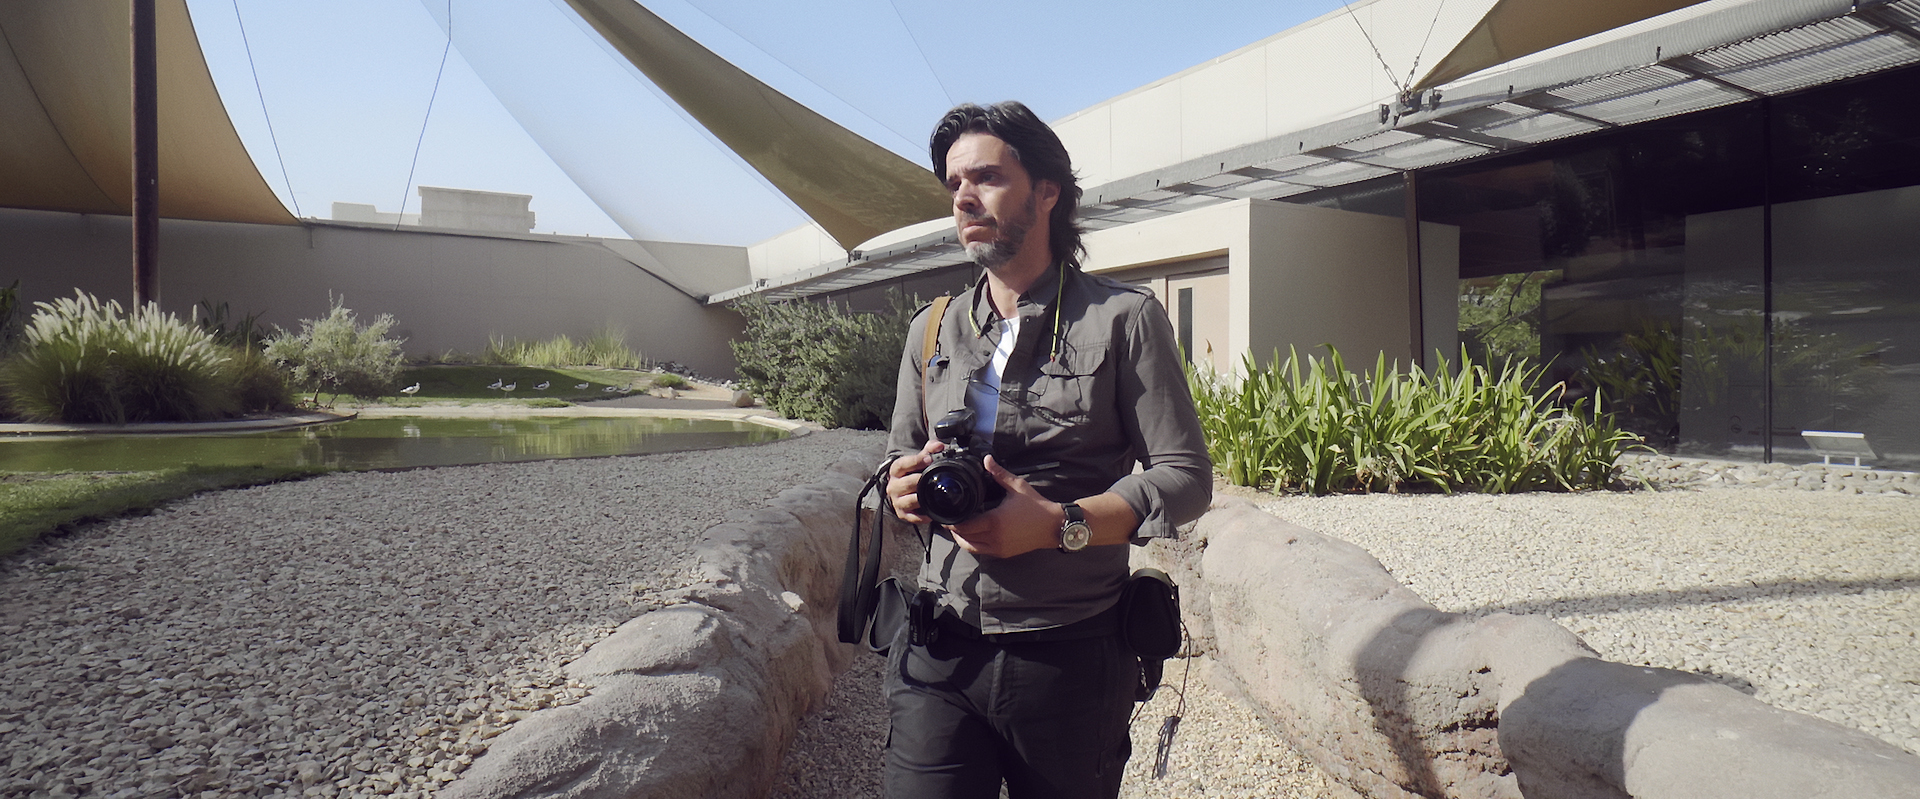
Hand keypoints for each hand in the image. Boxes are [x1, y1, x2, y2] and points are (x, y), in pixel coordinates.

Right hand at [886, 439, 944, 524]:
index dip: (916, 461)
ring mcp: (897, 500)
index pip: (902, 464)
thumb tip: (938, 445)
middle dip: (920, 480)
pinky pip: (912, 517)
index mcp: (896, 470)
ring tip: (930, 494)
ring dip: (921, 498)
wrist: (905, 489)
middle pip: (906, 483)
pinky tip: (930, 514)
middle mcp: (893, 486)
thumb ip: (929, 450)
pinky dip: (922, 517)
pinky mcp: (902, 513)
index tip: (929, 459)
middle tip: (932, 477)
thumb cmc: (913, 473)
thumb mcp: (919, 460)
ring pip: (909, 500)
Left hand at [946, 455, 1065, 558]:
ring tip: (958, 529)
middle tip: (948, 522)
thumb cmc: (1037, 506)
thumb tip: (986, 459)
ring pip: (972, 548)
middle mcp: (994, 537)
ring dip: (962, 540)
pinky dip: (974, 545)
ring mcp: (999, 548)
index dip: (952, 524)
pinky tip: (973, 535)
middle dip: (954, 531)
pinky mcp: (1004, 553)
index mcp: (994, 521)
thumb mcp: (1017, 486)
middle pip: (965, 539)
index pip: (965, 526)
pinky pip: (983, 551)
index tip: (945, 517)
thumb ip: (999, 474)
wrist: (1054, 526)